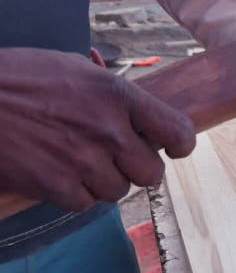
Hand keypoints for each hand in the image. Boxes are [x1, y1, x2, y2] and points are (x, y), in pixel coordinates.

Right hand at [0, 48, 195, 210]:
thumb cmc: (18, 78)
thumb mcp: (74, 69)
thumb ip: (113, 94)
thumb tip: (142, 117)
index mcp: (118, 95)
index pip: (178, 131)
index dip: (180, 144)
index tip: (172, 148)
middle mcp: (109, 130)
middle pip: (152, 174)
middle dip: (136, 168)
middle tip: (116, 158)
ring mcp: (84, 161)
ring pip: (119, 191)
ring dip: (103, 181)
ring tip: (77, 160)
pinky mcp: (57, 186)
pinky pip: (85, 203)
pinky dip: (74, 194)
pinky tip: (57, 173)